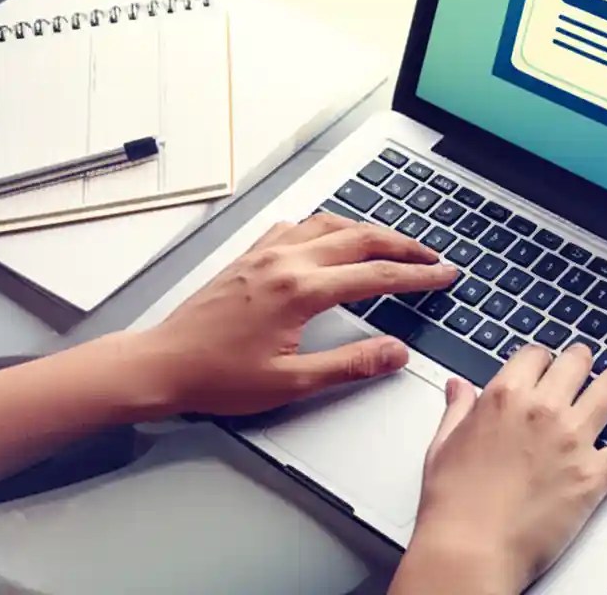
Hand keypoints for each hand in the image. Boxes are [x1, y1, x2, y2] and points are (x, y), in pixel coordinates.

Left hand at [129, 214, 457, 417]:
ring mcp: (265, 254)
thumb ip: (350, 364)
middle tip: (432, 257)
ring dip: (369, 230)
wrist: (162, 364)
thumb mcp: (291, 383)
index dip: (417, 277)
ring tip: (394, 244)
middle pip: (360, 238)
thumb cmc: (217, 376)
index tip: (444, 276)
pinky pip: (297, 227)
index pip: (376, 276)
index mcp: (300, 292)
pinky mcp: (249, 256)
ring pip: (330, 224)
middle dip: (403, 245)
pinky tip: (332, 237)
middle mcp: (285, 262)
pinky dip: (327, 227)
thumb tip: (395, 352)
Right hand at [391, 343, 606, 593]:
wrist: (470, 549)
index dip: (542, 357)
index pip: (535, 355)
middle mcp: (543, 410)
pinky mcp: (594, 474)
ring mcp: (573, 440)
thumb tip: (459, 387)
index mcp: (504, 397)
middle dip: (580, 361)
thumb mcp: (443, 446)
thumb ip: (457, 410)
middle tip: (585, 363)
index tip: (545, 363)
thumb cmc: (452, 505)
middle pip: (576, 364)